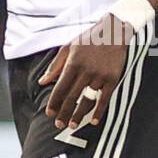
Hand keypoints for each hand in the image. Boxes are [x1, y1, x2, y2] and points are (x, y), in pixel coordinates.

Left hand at [38, 15, 130, 130]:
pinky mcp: (112, 79)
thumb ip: (55, 65)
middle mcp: (86, 71)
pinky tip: (93, 121)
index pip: (60, 88)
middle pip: (71, 97)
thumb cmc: (89, 39)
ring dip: (78, 115)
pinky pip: (104, 99)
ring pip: (87, 100)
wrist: (114, 31)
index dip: (54, 102)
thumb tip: (42, 81)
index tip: (49, 113)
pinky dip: (99, 112)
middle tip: (58, 125)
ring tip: (72, 125)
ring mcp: (100, 76)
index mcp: (73, 63)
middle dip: (63, 113)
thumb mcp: (69, 47)